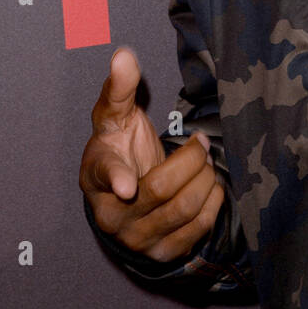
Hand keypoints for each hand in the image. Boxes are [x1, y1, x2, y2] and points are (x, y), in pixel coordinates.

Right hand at [79, 46, 224, 262]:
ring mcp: (136, 239)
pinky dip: (212, 203)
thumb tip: (123, 55)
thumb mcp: (114, 117)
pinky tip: (211, 185)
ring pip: (183, 209)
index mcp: (95, 177)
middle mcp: (112, 216)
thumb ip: (119, 87)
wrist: (125, 194)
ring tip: (205, 161)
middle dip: (191, 159)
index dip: (117, 179)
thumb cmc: (118, 148)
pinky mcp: (162, 253)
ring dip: (205, 179)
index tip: (128, 185)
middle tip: (200, 142)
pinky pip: (196, 230)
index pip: (107, 176)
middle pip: (163, 188)